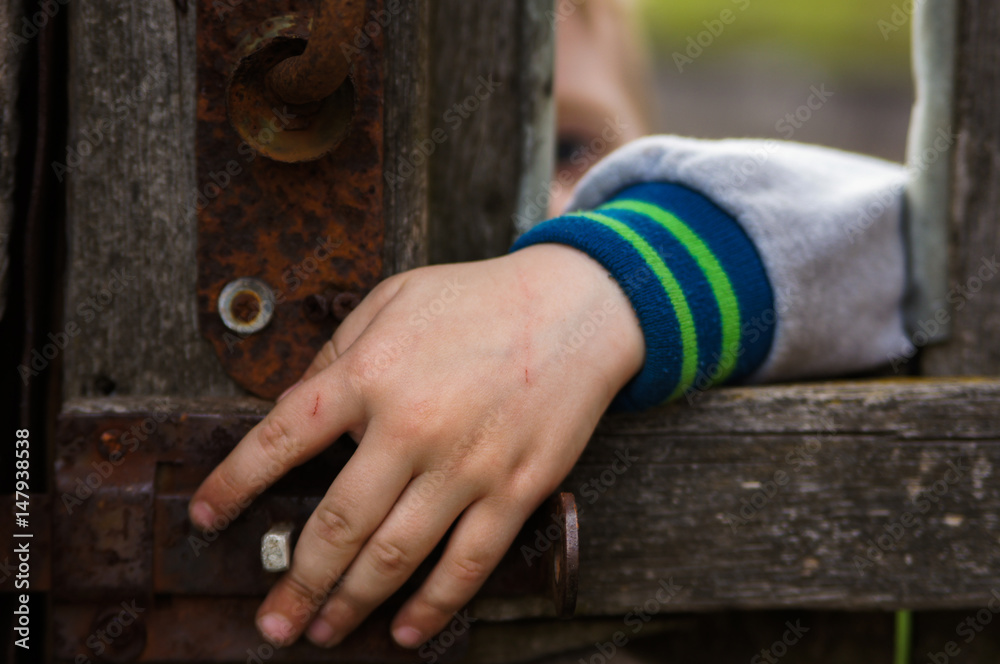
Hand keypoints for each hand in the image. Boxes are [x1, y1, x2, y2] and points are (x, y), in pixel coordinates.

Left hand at [188, 243, 643, 648]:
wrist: (575, 307)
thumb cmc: (477, 300)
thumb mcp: (392, 299)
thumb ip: (338, 353)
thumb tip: (296, 406)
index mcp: (370, 373)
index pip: (281, 439)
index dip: (235, 484)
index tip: (206, 518)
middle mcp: (411, 426)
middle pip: (336, 523)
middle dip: (294, 580)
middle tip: (270, 619)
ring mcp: (467, 464)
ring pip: (394, 556)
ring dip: (350, 603)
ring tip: (320, 631)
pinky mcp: (516, 489)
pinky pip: (468, 562)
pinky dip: (434, 605)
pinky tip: (407, 630)